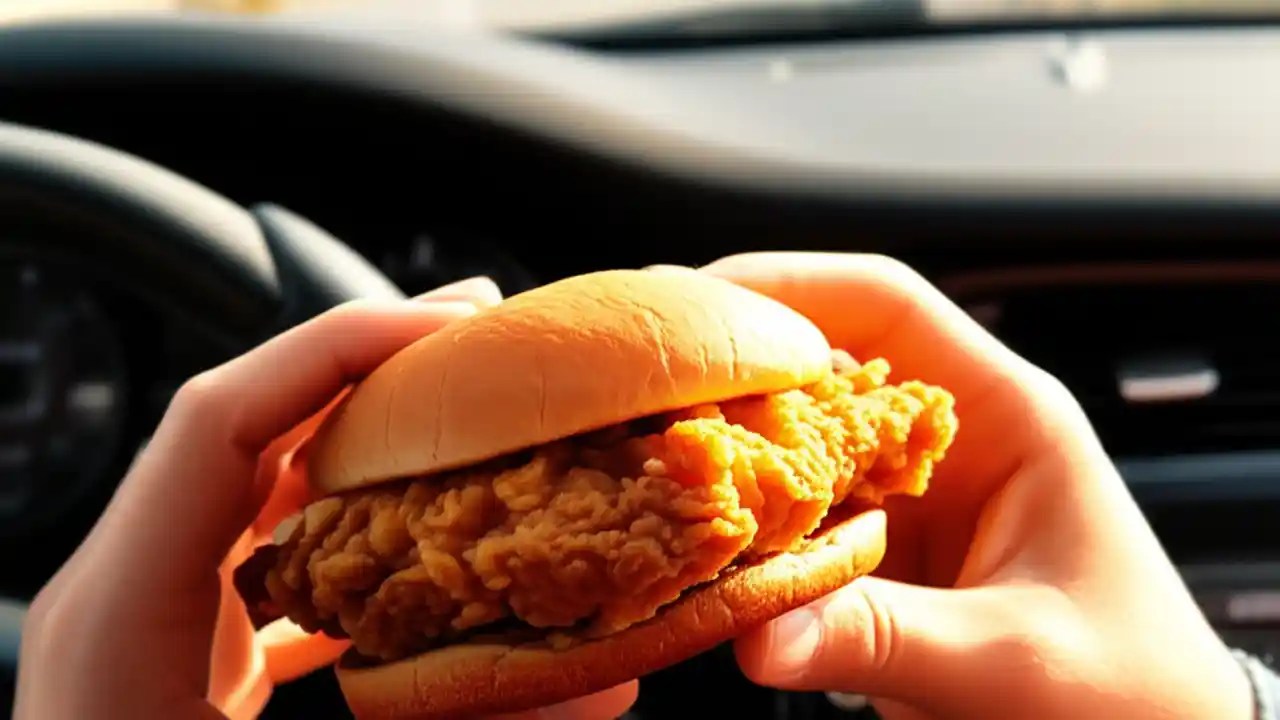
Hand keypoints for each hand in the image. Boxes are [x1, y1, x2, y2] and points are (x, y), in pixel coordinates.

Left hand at [15, 277, 636, 719]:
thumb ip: (459, 718)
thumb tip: (605, 691)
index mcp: (126, 605)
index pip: (222, 416)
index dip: (343, 349)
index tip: (457, 328)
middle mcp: (130, 588)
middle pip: (248, 428)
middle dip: (371, 370)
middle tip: (483, 336)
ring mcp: (151, 617)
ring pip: (258, 484)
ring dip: (362, 441)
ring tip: (461, 414)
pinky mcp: (182, 651)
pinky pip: (265, 551)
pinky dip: (347, 523)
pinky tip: (416, 539)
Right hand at [692, 253, 1251, 719]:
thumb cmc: (1128, 691)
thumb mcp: (1014, 661)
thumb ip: (886, 638)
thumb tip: (759, 635)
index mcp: (1007, 417)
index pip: (886, 305)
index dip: (786, 286)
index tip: (695, 306)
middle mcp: (945, 441)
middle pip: (820, 360)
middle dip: (727, 363)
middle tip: (634, 379)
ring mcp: (905, 496)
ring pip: (795, 435)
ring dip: (723, 440)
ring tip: (636, 447)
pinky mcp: (876, 554)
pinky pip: (790, 511)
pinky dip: (736, 513)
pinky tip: (682, 525)